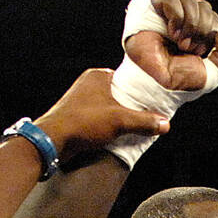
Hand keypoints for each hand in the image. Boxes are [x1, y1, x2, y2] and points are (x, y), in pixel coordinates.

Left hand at [34, 68, 169, 161]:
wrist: (53, 141)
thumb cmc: (82, 123)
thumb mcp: (119, 120)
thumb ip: (144, 121)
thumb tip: (165, 124)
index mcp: (97, 76)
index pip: (127, 79)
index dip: (141, 92)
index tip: (153, 103)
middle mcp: (88, 85)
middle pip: (120, 95)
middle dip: (131, 108)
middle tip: (146, 118)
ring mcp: (81, 101)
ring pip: (109, 109)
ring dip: (120, 119)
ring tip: (134, 129)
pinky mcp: (77, 117)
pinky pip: (99, 120)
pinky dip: (109, 127)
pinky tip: (117, 137)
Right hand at [125, 0, 217, 90]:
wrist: (156, 84)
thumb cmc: (180, 80)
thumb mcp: (213, 73)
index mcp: (198, 33)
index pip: (214, 18)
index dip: (210, 35)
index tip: (197, 53)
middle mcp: (185, 19)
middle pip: (205, 6)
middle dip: (200, 30)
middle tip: (187, 48)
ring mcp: (170, 13)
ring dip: (189, 23)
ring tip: (179, 42)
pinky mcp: (154, 8)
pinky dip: (176, 16)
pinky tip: (171, 32)